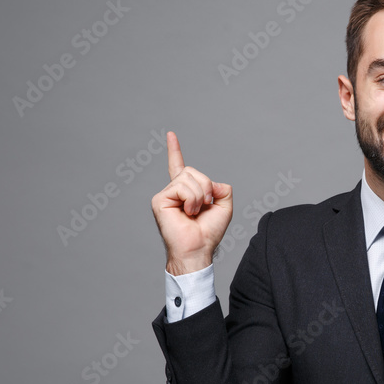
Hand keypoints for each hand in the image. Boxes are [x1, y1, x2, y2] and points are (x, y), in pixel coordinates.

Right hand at [151, 132, 232, 274]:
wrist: (198, 248)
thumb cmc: (208, 232)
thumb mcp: (224, 206)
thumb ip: (222, 189)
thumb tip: (213, 183)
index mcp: (186, 191)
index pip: (178, 166)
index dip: (174, 150)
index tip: (171, 134)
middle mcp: (173, 191)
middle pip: (192, 171)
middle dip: (206, 186)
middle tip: (205, 206)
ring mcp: (165, 195)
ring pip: (188, 177)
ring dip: (199, 195)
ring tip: (194, 212)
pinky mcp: (159, 200)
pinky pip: (181, 187)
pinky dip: (191, 199)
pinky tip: (187, 213)